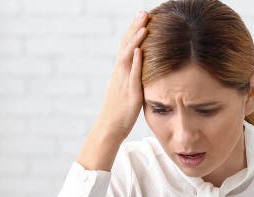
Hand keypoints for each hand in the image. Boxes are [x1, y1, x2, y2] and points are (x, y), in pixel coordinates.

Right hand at [95, 11, 148, 138]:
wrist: (110, 128)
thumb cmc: (120, 111)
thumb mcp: (128, 89)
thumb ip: (134, 77)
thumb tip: (143, 69)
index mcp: (121, 71)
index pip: (127, 46)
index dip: (134, 31)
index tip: (142, 17)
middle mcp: (120, 73)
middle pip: (126, 45)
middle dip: (135, 28)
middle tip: (144, 12)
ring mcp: (124, 83)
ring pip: (128, 57)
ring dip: (135, 40)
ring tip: (144, 25)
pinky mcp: (130, 94)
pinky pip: (132, 76)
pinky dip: (135, 62)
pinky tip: (139, 50)